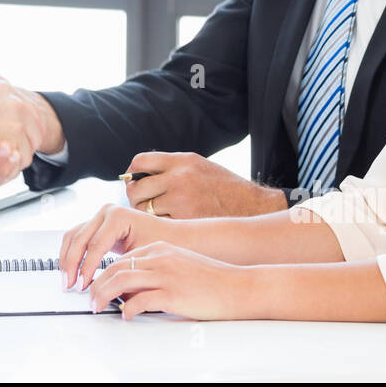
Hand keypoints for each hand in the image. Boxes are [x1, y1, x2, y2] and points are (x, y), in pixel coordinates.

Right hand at [59, 203, 171, 289]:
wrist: (172, 235)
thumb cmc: (162, 244)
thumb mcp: (143, 258)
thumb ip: (122, 271)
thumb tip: (105, 290)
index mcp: (118, 216)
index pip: (95, 245)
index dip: (86, 268)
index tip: (83, 286)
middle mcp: (106, 212)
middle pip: (79, 238)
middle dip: (71, 265)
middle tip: (70, 285)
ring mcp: (99, 216)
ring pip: (72, 236)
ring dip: (66, 259)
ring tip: (66, 281)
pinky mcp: (96, 224)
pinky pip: (76, 237)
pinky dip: (70, 254)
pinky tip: (70, 271)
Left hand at [87, 242, 250, 320]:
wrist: (239, 286)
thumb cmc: (213, 280)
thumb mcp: (180, 265)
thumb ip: (156, 271)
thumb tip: (131, 289)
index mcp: (161, 249)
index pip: (122, 258)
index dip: (104, 273)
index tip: (96, 286)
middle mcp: (160, 258)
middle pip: (116, 267)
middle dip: (97, 284)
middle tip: (89, 299)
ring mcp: (166, 275)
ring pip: (122, 281)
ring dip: (104, 295)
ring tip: (97, 307)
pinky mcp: (173, 294)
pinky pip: (140, 301)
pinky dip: (127, 309)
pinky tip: (126, 316)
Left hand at [123, 151, 278, 217]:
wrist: (253, 206)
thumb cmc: (223, 187)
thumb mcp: (198, 166)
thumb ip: (171, 168)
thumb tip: (139, 175)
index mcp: (181, 161)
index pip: (140, 161)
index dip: (132, 173)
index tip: (133, 181)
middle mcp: (179, 177)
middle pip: (136, 188)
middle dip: (135, 197)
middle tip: (141, 203)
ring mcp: (181, 200)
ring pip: (145, 209)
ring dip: (146, 213)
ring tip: (157, 215)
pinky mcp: (185, 220)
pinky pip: (159, 223)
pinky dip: (159, 225)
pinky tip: (169, 224)